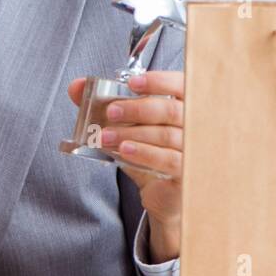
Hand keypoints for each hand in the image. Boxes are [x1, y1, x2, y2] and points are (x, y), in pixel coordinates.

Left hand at [67, 70, 183, 260]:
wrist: (163, 194)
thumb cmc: (150, 155)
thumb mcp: (127, 128)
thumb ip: (103, 105)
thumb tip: (77, 86)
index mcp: (186, 107)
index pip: (181, 85)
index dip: (159, 81)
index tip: (132, 83)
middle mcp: (198, 126)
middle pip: (171, 109)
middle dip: (136, 109)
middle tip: (110, 112)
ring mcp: (197, 149)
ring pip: (166, 134)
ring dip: (131, 133)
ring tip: (105, 136)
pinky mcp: (190, 172)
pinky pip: (169, 159)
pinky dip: (144, 152)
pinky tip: (124, 150)